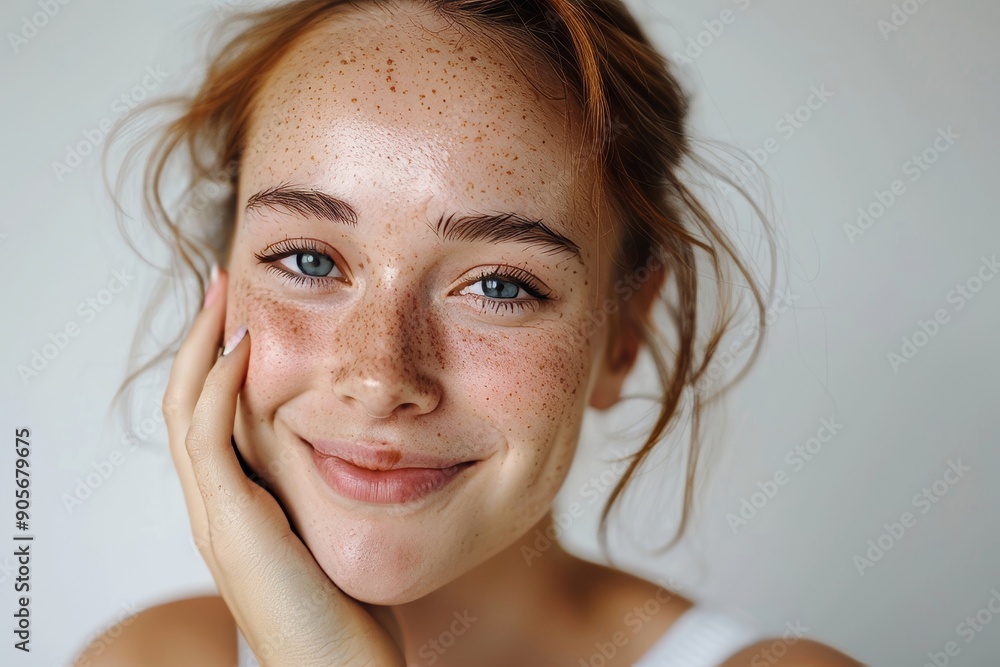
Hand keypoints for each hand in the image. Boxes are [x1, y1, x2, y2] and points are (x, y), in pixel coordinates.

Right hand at [162, 266, 406, 666]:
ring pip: (186, 414)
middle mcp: (216, 509)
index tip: (245, 313)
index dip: (219, 363)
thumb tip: (364, 448)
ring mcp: (216, 519)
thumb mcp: (335, 536)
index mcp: (239, 506)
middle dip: (201, 341)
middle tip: (221, 285)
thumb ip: (328, 495)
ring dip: (202, 349)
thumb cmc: (350, 615)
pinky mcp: (230, 528)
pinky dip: (218, 389)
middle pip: (187, 405)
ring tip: (223, 297)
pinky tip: (243, 349)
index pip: (212, 419)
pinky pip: (209, 442)